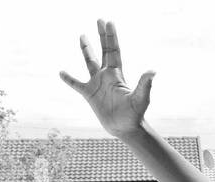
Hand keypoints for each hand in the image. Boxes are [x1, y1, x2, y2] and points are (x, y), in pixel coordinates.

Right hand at [59, 20, 153, 138]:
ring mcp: (97, 84)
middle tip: (99, 20)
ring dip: (86, 49)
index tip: (108, 22)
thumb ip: (145, 84)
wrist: (126, 129)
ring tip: (82, 36)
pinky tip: (61, 72)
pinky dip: (68, 78)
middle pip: (104, 51)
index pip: (114, 51)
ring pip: (90, 62)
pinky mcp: (89, 94)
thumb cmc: (135, 115)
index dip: (111, 37)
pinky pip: (76, 84)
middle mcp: (107, 76)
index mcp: (117, 74)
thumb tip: (153, 72)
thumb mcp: (141, 98)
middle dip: (102, 36)